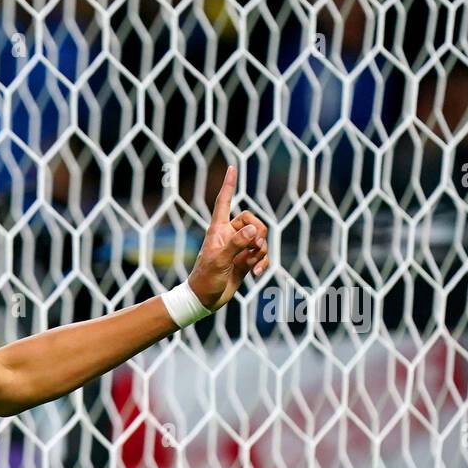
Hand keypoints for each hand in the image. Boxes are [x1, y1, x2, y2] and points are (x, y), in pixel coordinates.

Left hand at [187, 166, 270, 311]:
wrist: (204, 299)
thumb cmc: (205, 279)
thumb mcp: (219, 260)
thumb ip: (236, 244)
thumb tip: (253, 230)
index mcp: (218, 230)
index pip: (224, 202)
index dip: (229, 185)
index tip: (232, 167)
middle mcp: (230, 236)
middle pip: (254, 221)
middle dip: (259, 234)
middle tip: (253, 248)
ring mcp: (239, 248)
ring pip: (261, 239)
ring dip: (261, 251)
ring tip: (251, 265)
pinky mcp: (246, 261)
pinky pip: (262, 255)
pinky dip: (263, 263)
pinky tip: (257, 274)